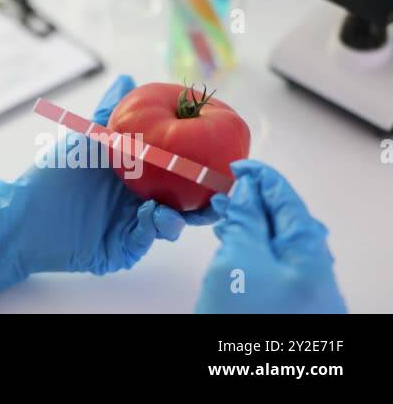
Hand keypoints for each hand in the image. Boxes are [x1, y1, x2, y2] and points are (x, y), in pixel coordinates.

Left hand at [0, 75, 219, 296]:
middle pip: (180, 199)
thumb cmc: (50, 176)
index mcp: (134, 174)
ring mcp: (131, 225)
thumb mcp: (84, 141)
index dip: (197, 164)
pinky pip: (147, 238)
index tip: (220, 155)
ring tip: (192, 206)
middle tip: (221, 188)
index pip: (174, 170)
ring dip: (183, 214)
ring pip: (169, 222)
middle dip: (203, 196)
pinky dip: (156, 228)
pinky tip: (156, 217)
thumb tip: (127, 79)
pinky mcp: (123, 248)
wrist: (22, 217)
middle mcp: (137, 199)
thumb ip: (110, 113)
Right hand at [195, 160, 346, 313]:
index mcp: (309, 254)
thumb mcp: (237, 261)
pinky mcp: (288, 302)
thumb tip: (248, 191)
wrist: (243, 370)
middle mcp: (314, 271)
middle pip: (284, 220)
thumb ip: (246, 221)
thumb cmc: (243, 320)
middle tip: (225, 189)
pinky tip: (233, 244)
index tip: (237, 166)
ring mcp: (303, 289)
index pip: (286, 199)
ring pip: (276, 243)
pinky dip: (251, 247)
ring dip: (249, 224)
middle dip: (252, 201)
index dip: (260, 177)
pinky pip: (272, 264)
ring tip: (223, 214)